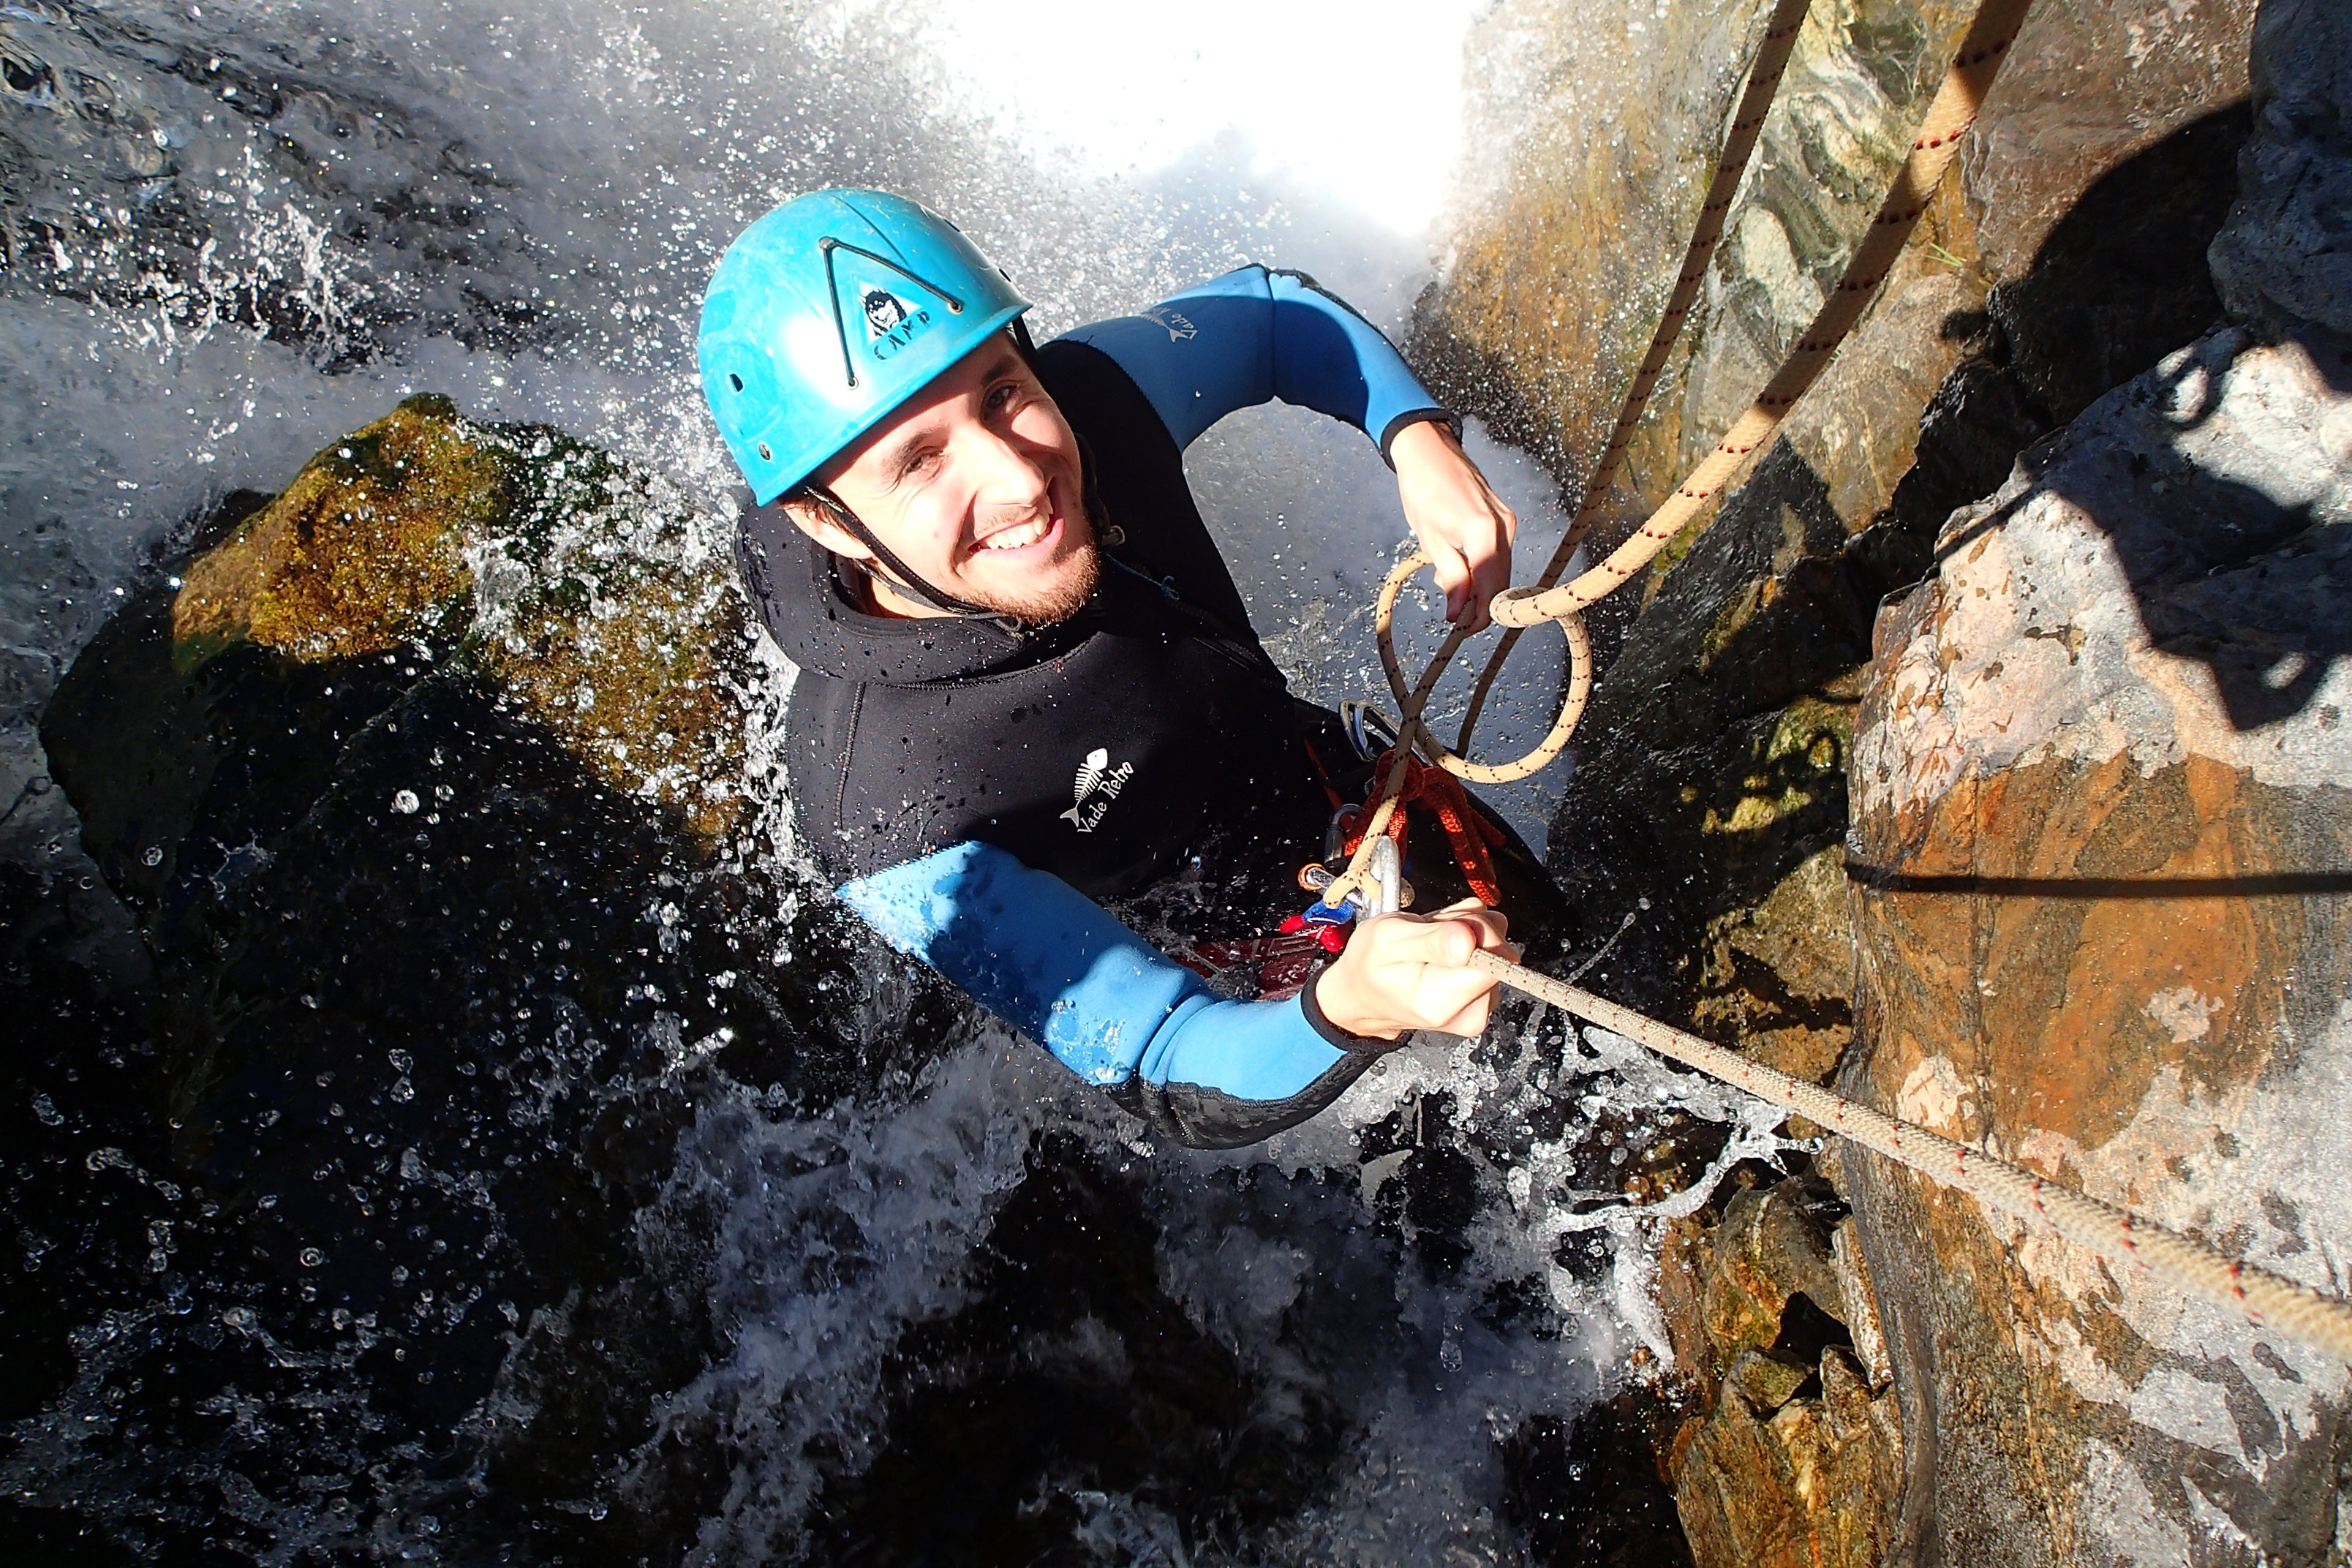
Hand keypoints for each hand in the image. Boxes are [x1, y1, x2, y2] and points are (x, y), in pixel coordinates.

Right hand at [1311, 900, 1517, 1040]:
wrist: (1362, 994)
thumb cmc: (1369, 967)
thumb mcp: (1387, 939)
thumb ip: (1432, 939)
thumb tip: (1470, 939)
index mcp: (1442, 1000)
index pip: (1494, 954)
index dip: (1472, 929)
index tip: (1441, 929)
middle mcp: (1468, 1012)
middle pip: (1499, 950)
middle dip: (1467, 928)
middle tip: (1430, 934)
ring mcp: (1479, 1008)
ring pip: (1496, 949)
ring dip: (1465, 935)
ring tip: (1431, 943)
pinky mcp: (1483, 1001)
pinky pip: (1491, 959)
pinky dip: (1468, 947)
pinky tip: (1441, 951)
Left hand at [1391, 418, 1516, 632]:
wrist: (1429, 452)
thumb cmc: (1423, 490)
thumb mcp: (1430, 540)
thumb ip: (1451, 577)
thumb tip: (1459, 613)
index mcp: (1484, 532)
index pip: (1490, 589)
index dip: (1477, 616)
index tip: (1460, 630)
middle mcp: (1504, 527)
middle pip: (1500, 583)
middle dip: (1478, 605)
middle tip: (1453, 618)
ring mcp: (1508, 522)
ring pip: (1500, 571)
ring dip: (1477, 586)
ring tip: (1446, 579)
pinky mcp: (1505, 520)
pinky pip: (1498, 555)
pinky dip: (1480, 568)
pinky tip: (1456, 563)